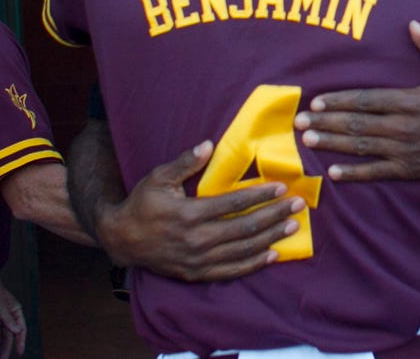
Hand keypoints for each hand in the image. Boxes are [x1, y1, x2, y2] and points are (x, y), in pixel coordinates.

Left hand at [0, 273, 25, 356]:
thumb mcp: (0, 305)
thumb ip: (8, 319)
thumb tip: (18, 331)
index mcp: (15, 310)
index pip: (21, 329)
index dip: (21, 341)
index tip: (19, 352)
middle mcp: (9, 314)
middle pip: (10, 334)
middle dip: (7, 347)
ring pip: (1, 334)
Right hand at [98, 140, 303, 281]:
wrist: (122, 239)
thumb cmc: (142, 203)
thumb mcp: (158, 177)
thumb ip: (185, 162)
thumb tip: (209, 145)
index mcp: (189, 213)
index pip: (233, 203)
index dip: (259, 195)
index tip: (281, 188)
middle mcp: (197, 239)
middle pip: (244, 228)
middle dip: (274, 215)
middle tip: (297, 205)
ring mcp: (198, 260)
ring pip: (242, 250)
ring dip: (271, 238)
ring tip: (292, 226)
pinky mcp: (197, 274)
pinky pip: (232, 271)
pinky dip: (254, 263)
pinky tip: (273, 254)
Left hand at [294, 21, 419, 180]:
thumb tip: (412, 23)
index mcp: (410, 101)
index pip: (366, 100)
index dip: (339, 101)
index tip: (315, 102)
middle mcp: (404, 126)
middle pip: (357, 124)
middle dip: (325, 123)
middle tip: (298, 122)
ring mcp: (406, 150)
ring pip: (362, 146)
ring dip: (333, 144)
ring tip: (307, 141)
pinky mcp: (410, 169)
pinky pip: (378, 172)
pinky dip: (355, 174)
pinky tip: (333, 173)